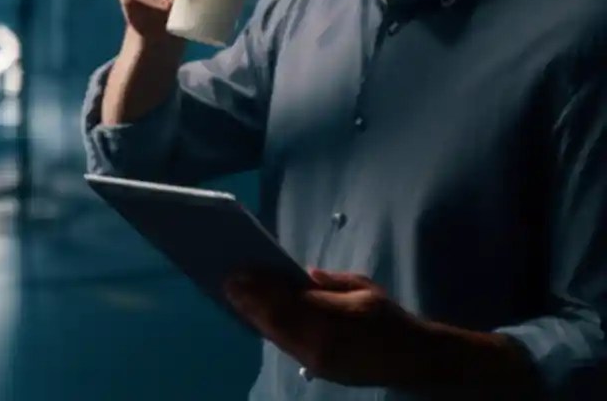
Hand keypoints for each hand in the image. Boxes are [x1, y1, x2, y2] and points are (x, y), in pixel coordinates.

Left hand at [223, 268, 428, 387]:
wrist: (414, 361)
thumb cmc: (390, 319)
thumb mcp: (365, 290)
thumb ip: (332, 282)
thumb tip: (303, 273)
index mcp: (335, 319)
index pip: (287, 300)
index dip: (260, 286)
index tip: (239, 271)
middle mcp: (321, 344)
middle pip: (275, 319)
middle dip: (249, 300)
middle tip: (228, 281)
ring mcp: (317, 360)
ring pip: (276, 335)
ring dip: (253, 315)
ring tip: (234, 297)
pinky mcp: (316, 369)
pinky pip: (286, 346)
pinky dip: (268, 329)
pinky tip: (256, 316)